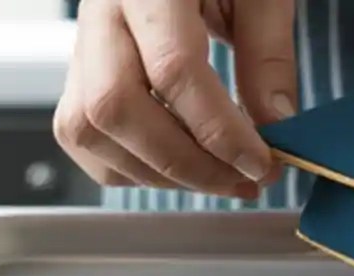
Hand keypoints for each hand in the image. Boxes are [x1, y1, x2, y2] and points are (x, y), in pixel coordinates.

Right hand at [54, 0, 297, 196]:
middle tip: (243, 181)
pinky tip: (182, 168)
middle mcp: (100, 11)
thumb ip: (268, 52)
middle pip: (115, 106)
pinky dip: (132, 169)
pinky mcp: (78, 74)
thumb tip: (275, 126)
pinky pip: (83, 139)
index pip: (172, 68)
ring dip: (160, 174)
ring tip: (219, 178)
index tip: (262, 163)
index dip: (220, 130)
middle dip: (186, 163)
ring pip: (89, 130)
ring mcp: (82, 45)